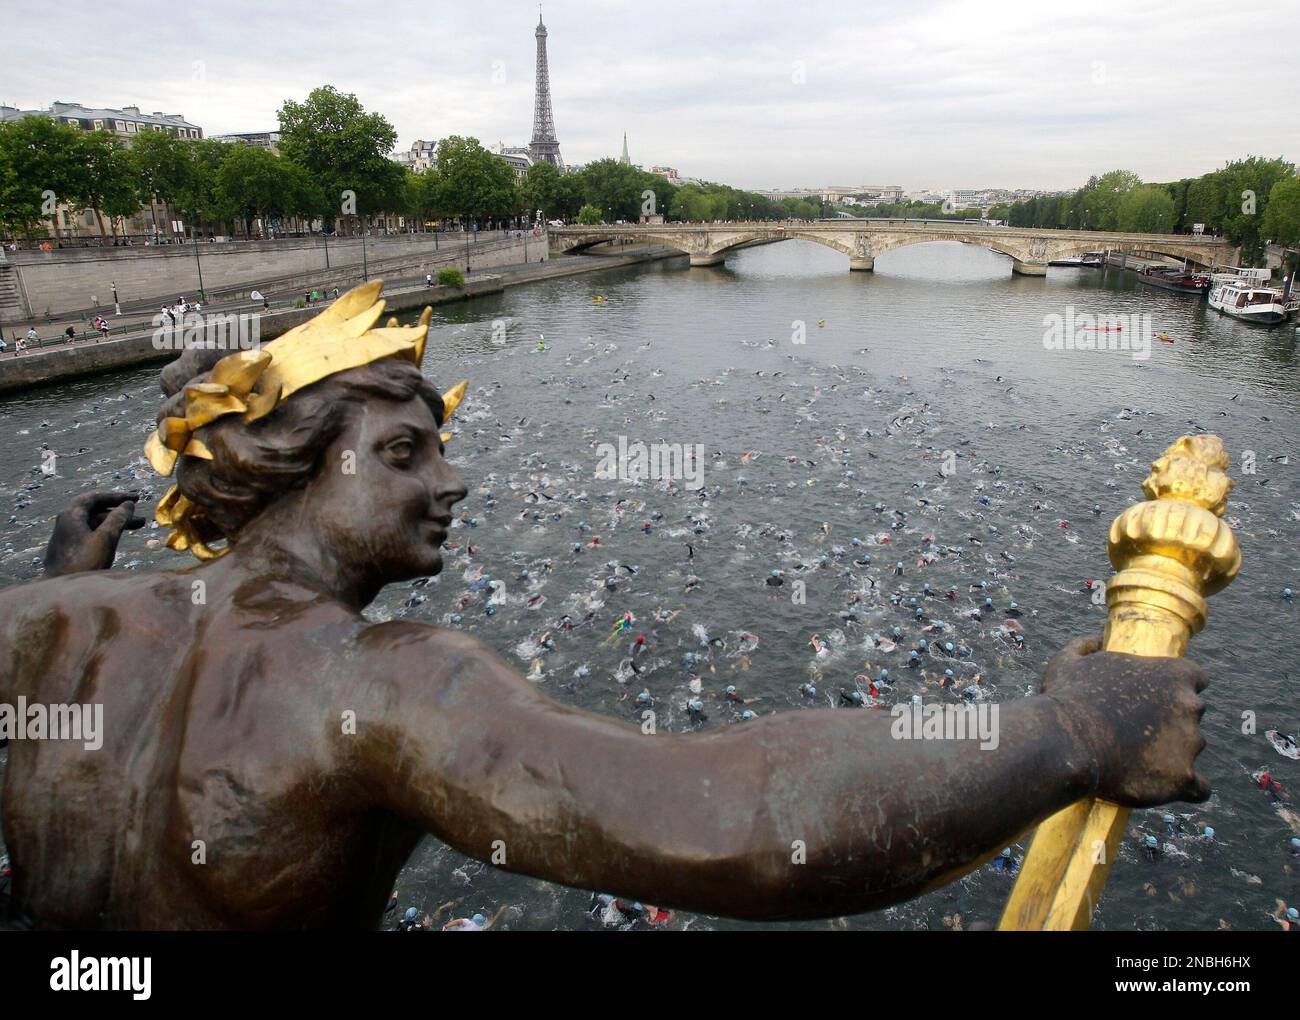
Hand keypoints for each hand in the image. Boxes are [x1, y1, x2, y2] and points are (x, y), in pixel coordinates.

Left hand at [43, 491, 147, 576]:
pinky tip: (118, 539)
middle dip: (119, 512)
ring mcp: (67, 537)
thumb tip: (128, 504)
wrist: (61, 593)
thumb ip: (118, 519)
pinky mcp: (70, 550)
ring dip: (116, 523)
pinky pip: (91, 534)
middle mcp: (67, 522)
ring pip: (95, 524)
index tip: (136, 498)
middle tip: (140, 516)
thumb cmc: (84, 563)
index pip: (94, 498)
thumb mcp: (105, 539)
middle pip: (96, 511)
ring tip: (138, 527)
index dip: (116, 496)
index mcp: (72, 515)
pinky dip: (107, 533)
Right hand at [1042, 636, 1208, 807]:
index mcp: (1173, 674)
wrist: (1065, 742)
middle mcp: (1190, 706)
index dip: (1177, 688)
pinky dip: (1185, 786)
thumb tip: (1093, 641)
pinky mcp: (1183, 778)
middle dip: (1171, 721)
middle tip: (1137, 731)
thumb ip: (1084, 647)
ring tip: (1135, 760)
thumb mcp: (1069, 661)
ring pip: (1191, 748)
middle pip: (1191, 713)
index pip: (1195, 678)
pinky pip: (1199, 787)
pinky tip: (1162, 785)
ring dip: (1170, 752)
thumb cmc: (1067, 698)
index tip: (1157, 698)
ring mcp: (1191, 743)